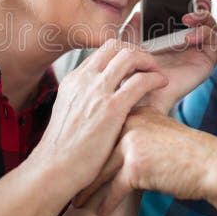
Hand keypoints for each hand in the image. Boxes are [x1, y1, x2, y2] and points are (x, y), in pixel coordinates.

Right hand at [30, 39, 167, 195]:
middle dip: (137, 51)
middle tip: (148, 66)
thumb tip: (100, 97)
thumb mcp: (68, 112)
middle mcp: (85, 80)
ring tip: (157, 74)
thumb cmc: (64, 150)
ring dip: (149, 61)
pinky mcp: (112, 108)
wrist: (54, 169)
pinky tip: (162, 84)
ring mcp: (98, 92)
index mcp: (73, 80)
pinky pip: (141, 81)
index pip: (102, 52)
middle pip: (116, 46)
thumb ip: (84, 98)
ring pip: (130, 56)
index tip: (135, 65)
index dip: (123, 53)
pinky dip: (155, 77)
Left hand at [73, 108, 216, 215]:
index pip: (107, 132)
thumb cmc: (192, 155)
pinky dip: (107, 203)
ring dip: (89, 191)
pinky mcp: (136, 166)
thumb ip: (143, 135)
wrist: (214, 166)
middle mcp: (131, 123)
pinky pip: (115, 189)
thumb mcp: (164, 134)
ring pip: (102, 172)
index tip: (79, 164)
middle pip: (100, 152)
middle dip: (85, 173)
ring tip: (78, 203)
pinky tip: (100, 213)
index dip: (91, 152)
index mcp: (137, 113)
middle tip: (71, 187)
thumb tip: (124, 148)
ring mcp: (132, 143)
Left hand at [122, 0, 216, 114]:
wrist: (141, 95)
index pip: (188, 12)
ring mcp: (199, 52)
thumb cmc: (135, 73)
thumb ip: (133, 28)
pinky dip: (206, 33)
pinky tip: (189, 36)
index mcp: (173, 37)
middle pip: (205, 16)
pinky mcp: (206, 62)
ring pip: (212, 26)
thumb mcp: (130, 45)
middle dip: (202, 3)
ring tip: (187, 19)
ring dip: (203, 17)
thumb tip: (138, 12)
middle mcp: (189, 43)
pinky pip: (216, 42)